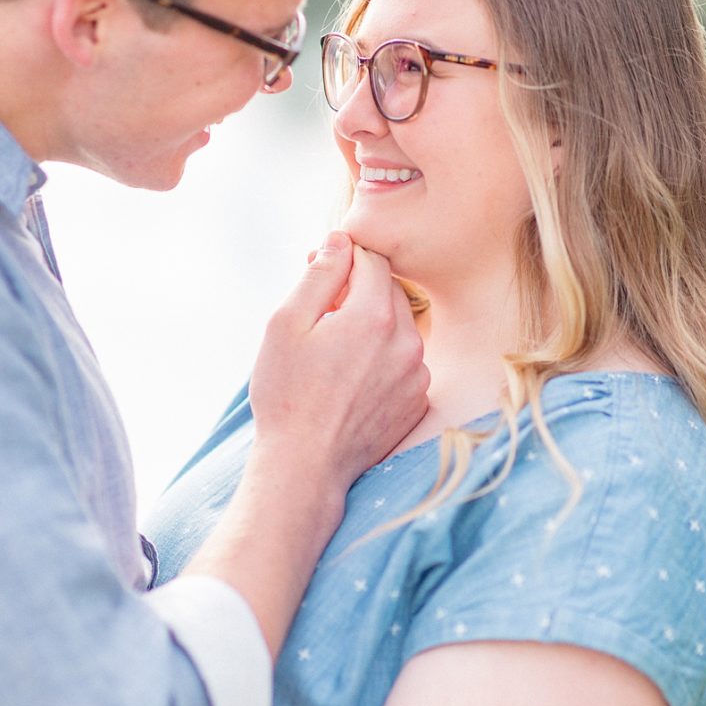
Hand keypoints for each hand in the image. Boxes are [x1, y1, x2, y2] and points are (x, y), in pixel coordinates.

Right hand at [250, 232, 428, 490]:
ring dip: (372, 329)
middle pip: (389, 292)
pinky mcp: (419, 401)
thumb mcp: (286, 324)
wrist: (305, 465)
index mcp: (375, 315)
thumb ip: (319, 274)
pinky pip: (405, 363)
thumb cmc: (287, 394)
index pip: (371, 260)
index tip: (318, 279)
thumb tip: (340, 240)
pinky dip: (383, 362)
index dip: (341, 263)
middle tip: (320, 321)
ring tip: (333, 359)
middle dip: (358, 295)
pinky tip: (351, 384)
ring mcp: (417, 374)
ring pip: (399, 328)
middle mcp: (407, 341)